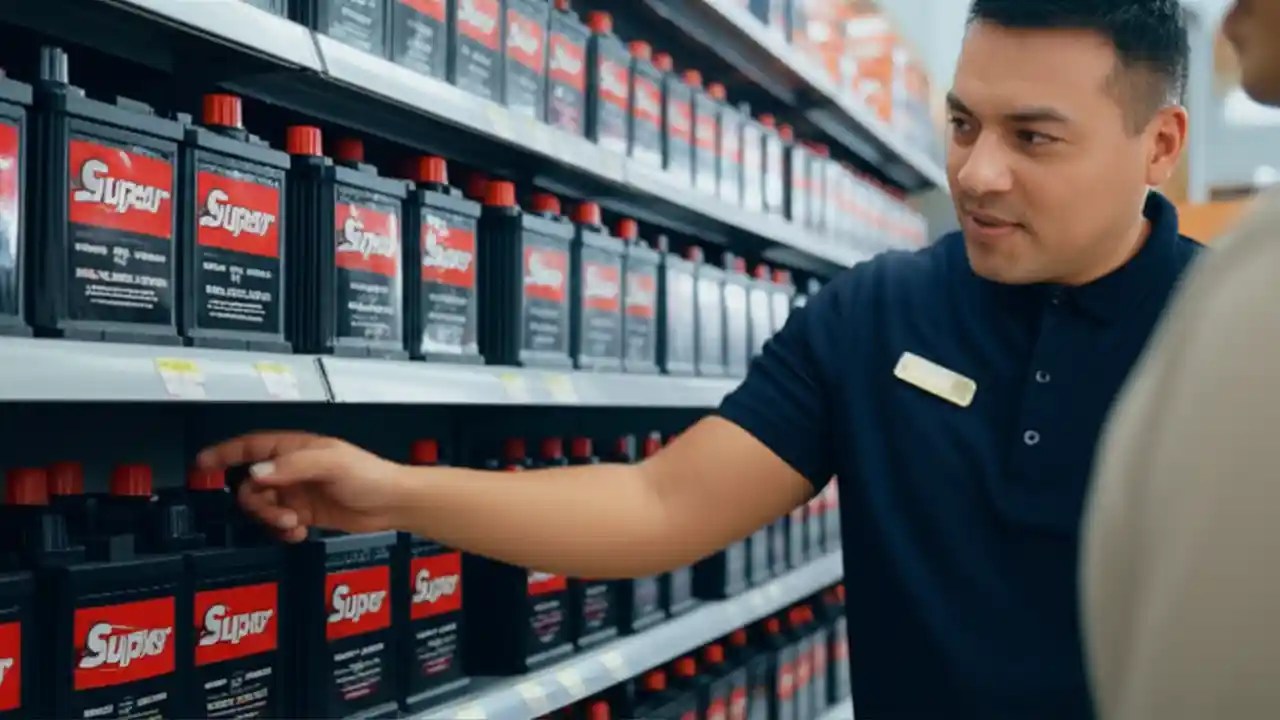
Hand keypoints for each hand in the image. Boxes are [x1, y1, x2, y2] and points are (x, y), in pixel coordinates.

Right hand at [195, 431, 408, 541]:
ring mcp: (298, 492)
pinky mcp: (306, 514)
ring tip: (293, 524)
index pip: (251, 447)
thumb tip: (256, 472)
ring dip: (271, 519)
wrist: (392, 503)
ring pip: (263, 507)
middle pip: (251, 485)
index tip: (202, 463)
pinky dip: (283, 531)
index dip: (225, 454)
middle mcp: (292, 470)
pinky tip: (299, 533)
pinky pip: (279, 523)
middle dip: (257, 503)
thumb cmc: (368, 475)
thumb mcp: (330, 463)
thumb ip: (292, 466)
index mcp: (296, 449)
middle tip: (279, 514)